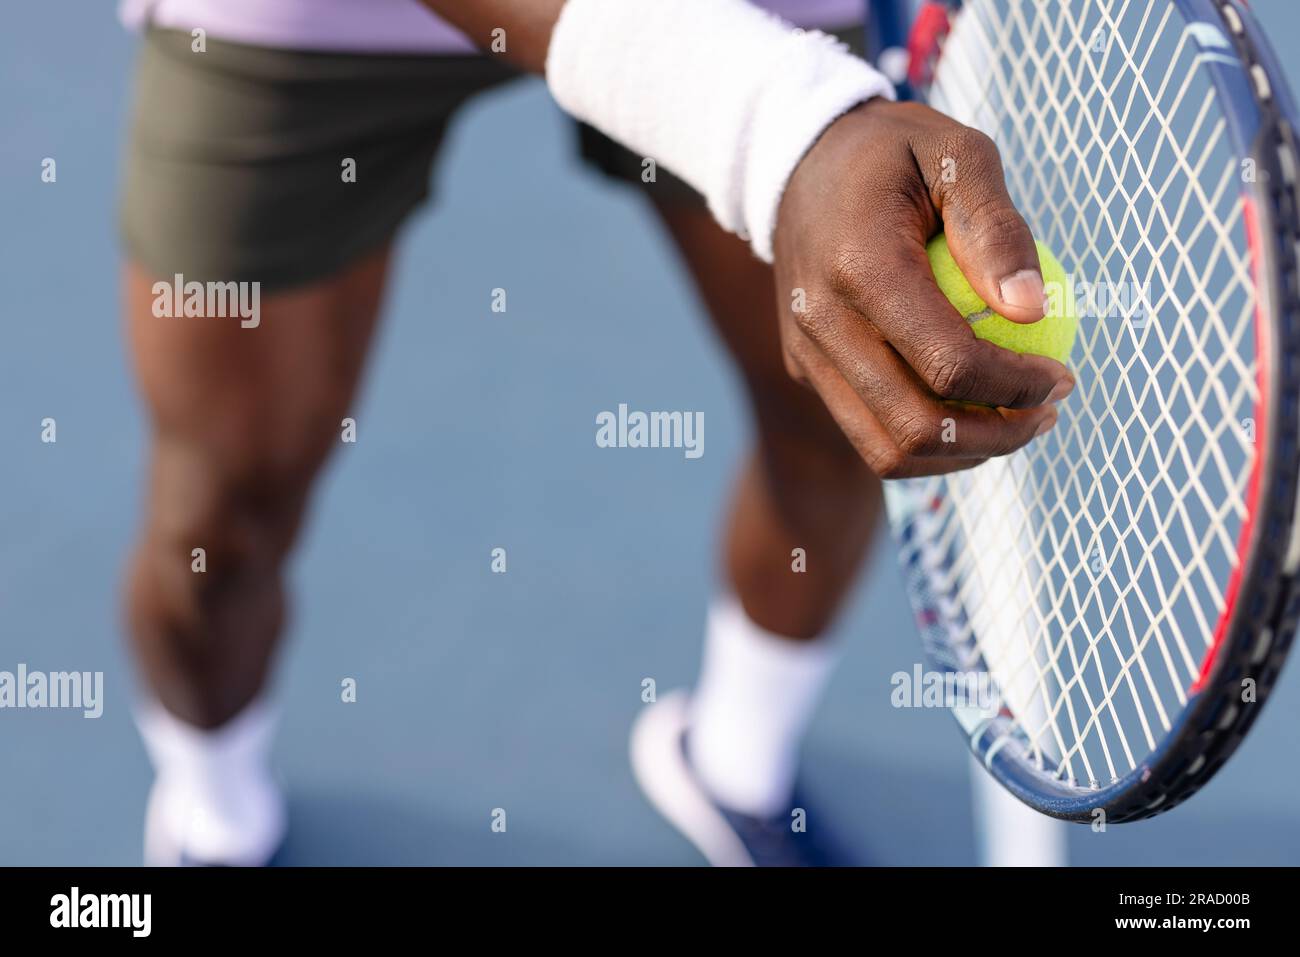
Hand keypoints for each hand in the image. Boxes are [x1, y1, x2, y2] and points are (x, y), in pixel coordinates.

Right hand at [772, 99, 1073, 478]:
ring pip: (886, 451)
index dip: (1016, 386)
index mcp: (861, 268)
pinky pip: (868, 432)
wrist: (795, 161)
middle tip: (1047, 411)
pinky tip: (970, 409)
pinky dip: (927, 440)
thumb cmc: (893, 153)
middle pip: (914, 426)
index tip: (1063, 377)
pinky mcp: (804, 367)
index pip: (948, 364)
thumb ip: (998, 229)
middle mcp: (823, 323)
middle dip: (996, 437)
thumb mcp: (957, 155)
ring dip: (960, 452)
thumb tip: (1036, 310)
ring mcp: (807, 353)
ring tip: (1014, 421)